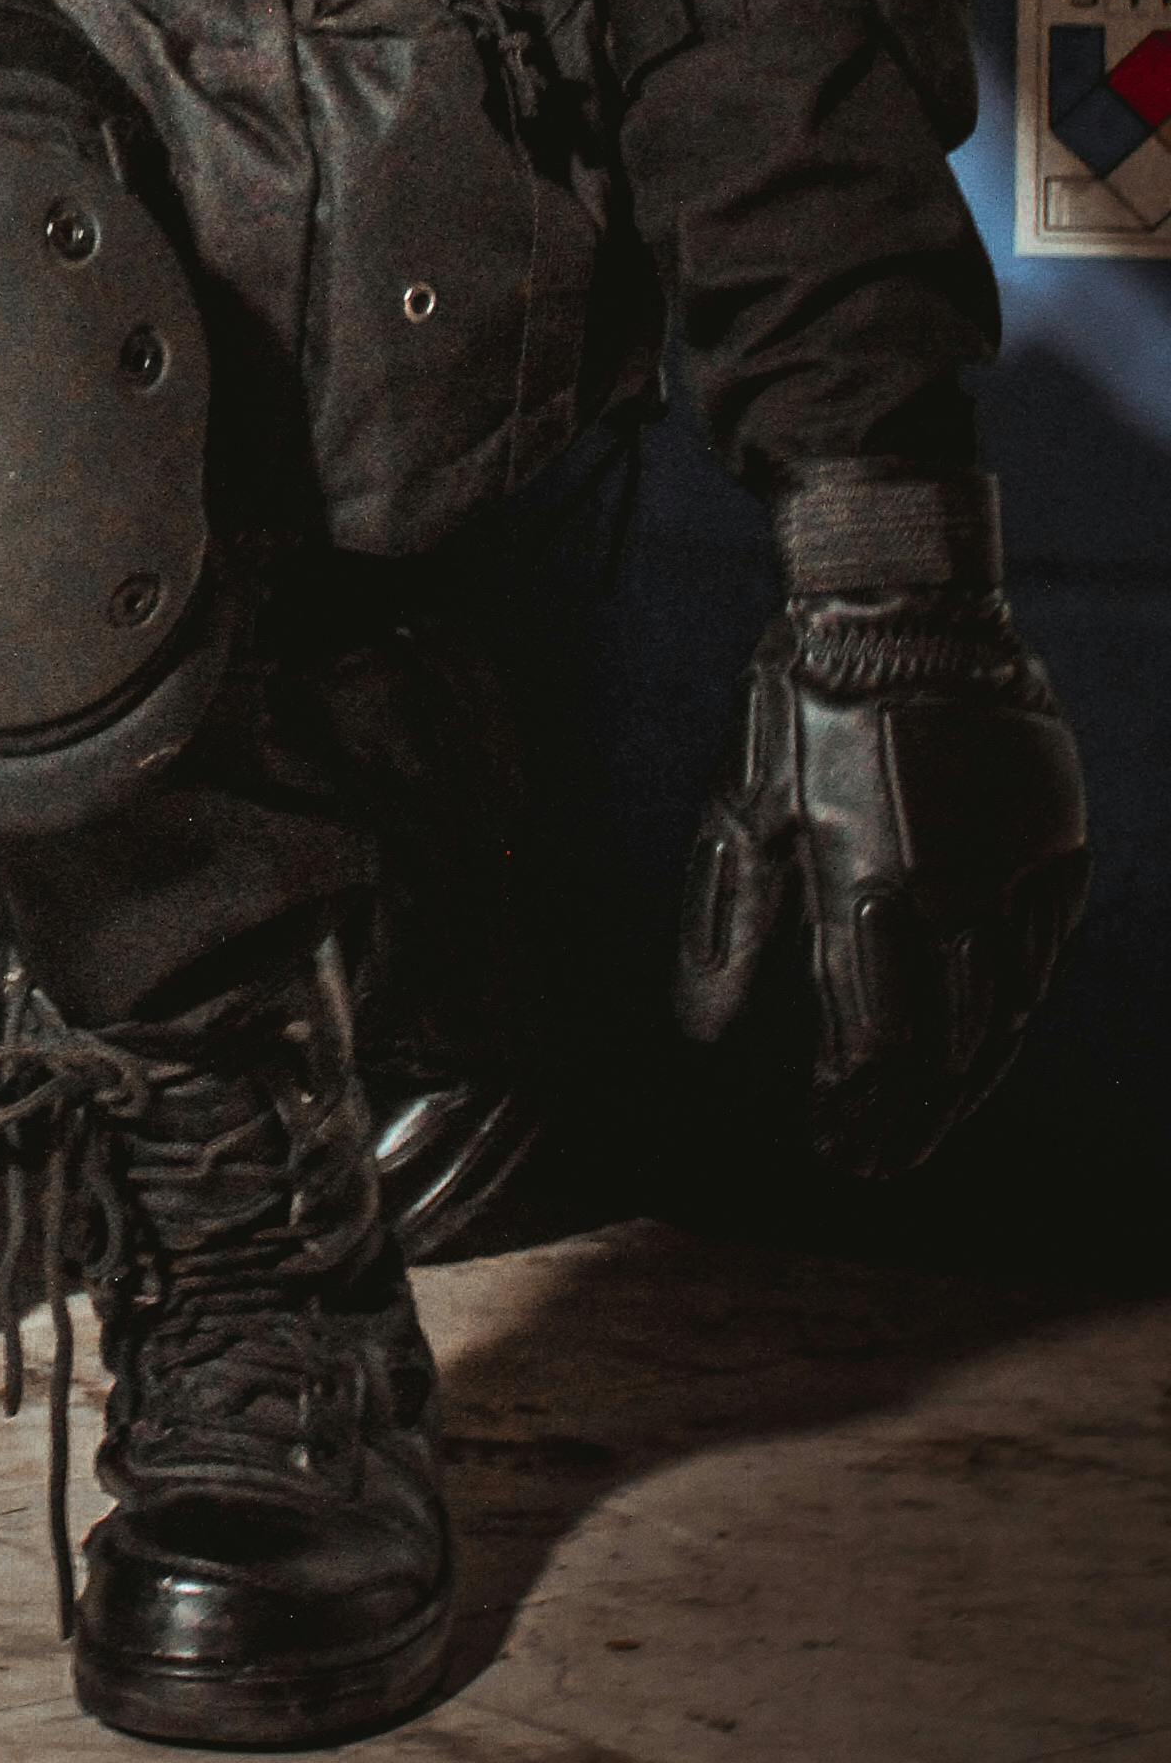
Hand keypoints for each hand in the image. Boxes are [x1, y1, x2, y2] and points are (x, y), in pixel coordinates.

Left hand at [677, 470, 1086, 1178]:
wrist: (900, 597)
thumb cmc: (800, 703)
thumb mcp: (747, 809)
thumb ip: (731, 929)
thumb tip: (703, 1037)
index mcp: (868, 883)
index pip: (872, 1041)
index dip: (854, 1108)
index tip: (832, 1147)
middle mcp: (955, 887)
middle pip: (945, 1047)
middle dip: (910, 1118)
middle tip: (877, 1166)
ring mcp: (1019, 865)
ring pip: (1006, 1011)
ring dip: (968, 1082)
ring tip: (928, 1127)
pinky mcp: (1060, 839)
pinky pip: (1044, 952)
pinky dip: (1017, 1009)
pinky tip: (988, 1047)